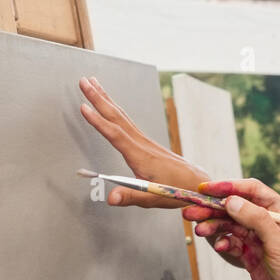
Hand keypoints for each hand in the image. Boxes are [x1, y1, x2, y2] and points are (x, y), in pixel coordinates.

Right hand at [78, 75, 209, 208]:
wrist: (196, 182)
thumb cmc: (177, 191)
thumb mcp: (153, 198)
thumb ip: (130, 197)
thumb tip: (111, 199)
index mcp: (140, 156)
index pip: (116, 135)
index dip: (98, 122)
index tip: (83, 107)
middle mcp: (141, 144)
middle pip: (116, 117)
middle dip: (98, 98)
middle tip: (83, 81)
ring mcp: (143, 141)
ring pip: (121, 115)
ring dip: (105, 98)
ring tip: (92, 83)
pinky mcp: (145, 142)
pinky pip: (126, 121)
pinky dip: (115, 108)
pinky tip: (110, 104)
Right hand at [195, 177, 279, 279]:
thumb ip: (257, 220)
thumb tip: (232, 201)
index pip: (252, 191)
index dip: (229, 187)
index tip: (206, 188)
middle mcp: (270, 222)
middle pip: (237, 208)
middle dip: (213, 208)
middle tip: (191, 211)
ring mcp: (259, 240)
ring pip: (231, 226)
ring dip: (214, 226)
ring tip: (199, 230)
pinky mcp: (252, 256)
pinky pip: (233, 244)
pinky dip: (223, 243)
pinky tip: (218, 246)